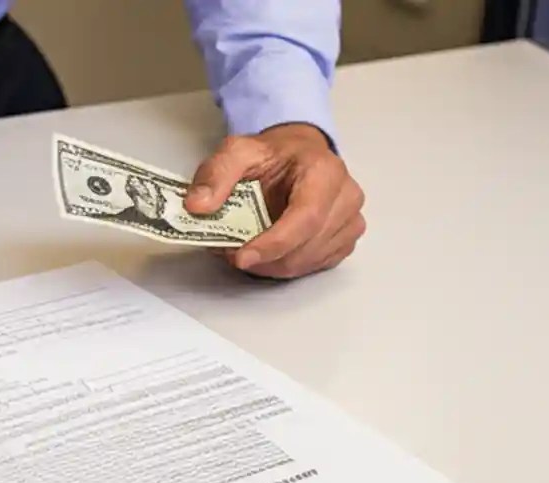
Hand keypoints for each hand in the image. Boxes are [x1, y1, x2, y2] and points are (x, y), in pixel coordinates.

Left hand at [185, 123, 365, 278]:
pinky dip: (285, 266)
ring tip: (245, 248)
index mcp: (325, 172)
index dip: (274, 243)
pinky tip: (268, 252)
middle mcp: (346, 197)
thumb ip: (216, 174)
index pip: (306, 217)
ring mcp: (350, 221)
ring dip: (272, 265)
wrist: (298, 154)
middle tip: (230, 252)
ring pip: (308, 262)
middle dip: (265, 258)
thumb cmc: (275, 155)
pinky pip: (314, 266)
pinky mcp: (346, 240)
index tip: (242, 257)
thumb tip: (198, 205)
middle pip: (306, 246)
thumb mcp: (238, 151)